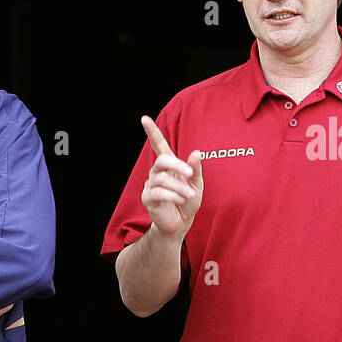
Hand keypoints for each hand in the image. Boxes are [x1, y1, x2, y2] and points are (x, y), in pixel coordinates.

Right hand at [140, 116, 203, 238]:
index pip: (159, 145)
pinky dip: (171, 195)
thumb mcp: (197, 184)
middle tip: (190, 174)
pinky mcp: (147, 198)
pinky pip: (157, 192)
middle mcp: (158, 173)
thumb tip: (196, 152)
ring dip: (178, 186)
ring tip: (189, 195)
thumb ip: (196, 169)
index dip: (152, 132)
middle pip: (162, 160)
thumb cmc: (188, 202)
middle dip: (177, 165)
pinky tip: (179, 200)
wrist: (181, 223)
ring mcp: (151, 185)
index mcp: (170, 166)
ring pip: (161, 178)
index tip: (144, 118)